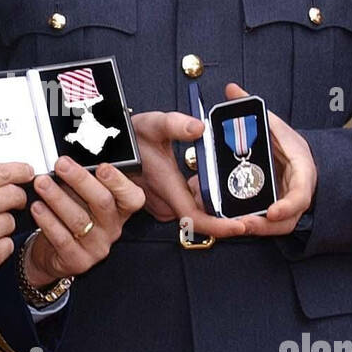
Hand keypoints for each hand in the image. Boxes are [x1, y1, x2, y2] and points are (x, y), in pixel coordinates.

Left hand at [24, 157, 144, 285]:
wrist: (53, 254)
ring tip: (41, 183)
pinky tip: (37, 207)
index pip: (132, 197)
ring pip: (79, 219)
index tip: (102, 166)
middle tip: (61, 164)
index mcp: (119, 211)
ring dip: (58, 198)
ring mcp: (97, 248)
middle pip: (103, 202)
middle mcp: (112, 229)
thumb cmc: (69, 219)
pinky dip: (48, 220)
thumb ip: (82, 182)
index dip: (119, 182)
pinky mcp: (78, 261)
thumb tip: (69, 160)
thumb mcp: (81, 199)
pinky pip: (62, 238)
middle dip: (80, 180)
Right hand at [130, 110, 246, 239]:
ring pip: (194, 209)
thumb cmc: (129, 138)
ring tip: (225, 180)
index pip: (196, 219)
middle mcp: (165, 204)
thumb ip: (176, 124)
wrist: (107, 147)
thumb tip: (199, 127)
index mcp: (167, 189)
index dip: (220, 227)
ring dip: (210, 199)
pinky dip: (198, 195)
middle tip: (244, 190)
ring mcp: (162, 206)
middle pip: (202, 215)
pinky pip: (186, 204)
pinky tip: (203, 178)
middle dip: (223, 206)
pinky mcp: (161, 204)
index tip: (241, 226)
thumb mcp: (152, 124)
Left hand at [221, 83, 316, 235]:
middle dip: (263, 225)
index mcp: (302, 173)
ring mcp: (286, 207)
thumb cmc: (286, 144)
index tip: (272, 212)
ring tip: (229, 225)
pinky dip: (247, 225)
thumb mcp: (274, 124)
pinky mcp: (273, 214)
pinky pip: (262, 225)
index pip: (300, 195)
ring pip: (273, 228)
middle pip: (285, 221)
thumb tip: (232, 89)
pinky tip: (226, 222)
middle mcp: (296, 195)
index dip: (287, 205)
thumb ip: (254, 110)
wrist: (296, 159)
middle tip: (241, 224)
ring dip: (253, 229)